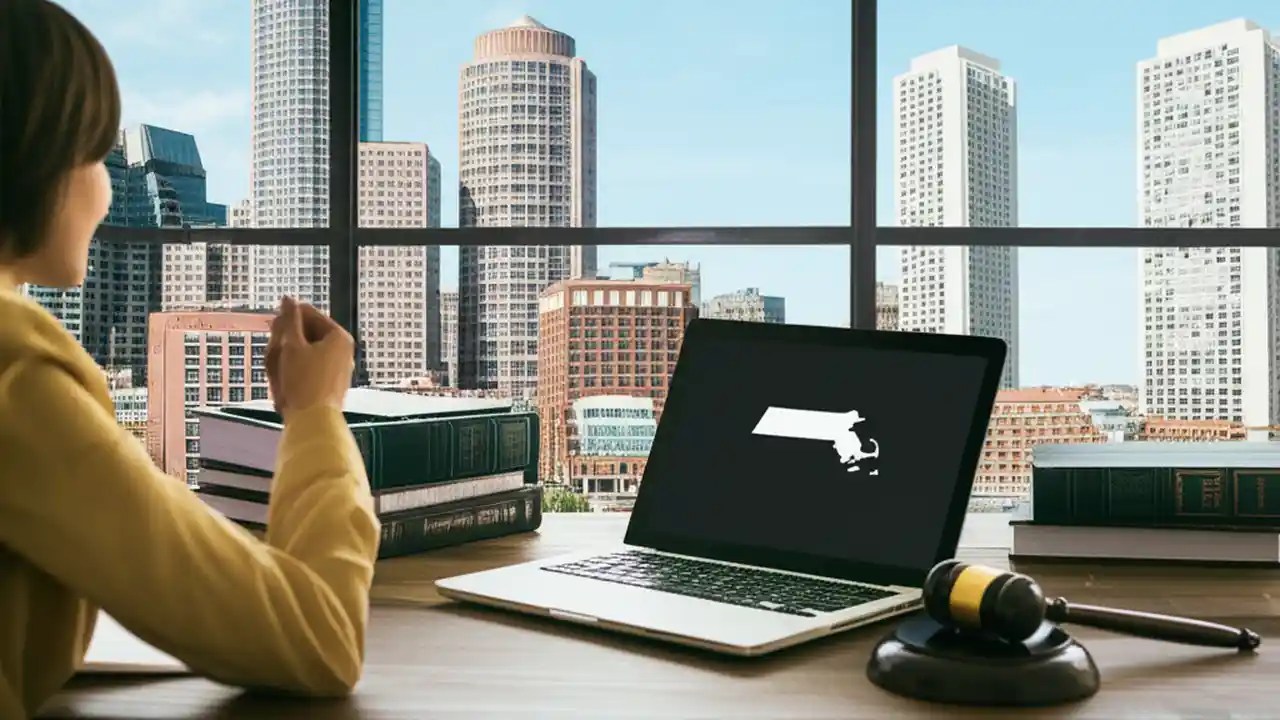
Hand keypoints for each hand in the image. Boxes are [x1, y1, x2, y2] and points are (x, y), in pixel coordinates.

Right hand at [265, 296, 352, 420]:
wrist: (312, 423)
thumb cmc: (303, 382)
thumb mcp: (291, 346)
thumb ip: (289, 320)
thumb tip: (287, 299)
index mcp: (339, 336)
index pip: (308, 313)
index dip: (286, 319)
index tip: (272, 329)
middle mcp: (342, 350)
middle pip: (305, 334)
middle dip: (284, 343)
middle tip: (273, 355)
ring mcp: (336, 369)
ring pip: (302, 354)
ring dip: (284, 359)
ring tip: (277, 375)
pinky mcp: (328, 385)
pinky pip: (305, 371)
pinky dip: (292, 374)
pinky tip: (283, 386)